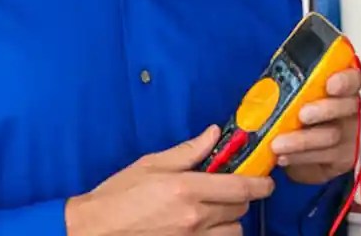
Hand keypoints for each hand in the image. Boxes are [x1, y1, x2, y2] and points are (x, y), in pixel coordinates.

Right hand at [65, 125, 275, 235]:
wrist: (94, 230)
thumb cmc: (118, 196)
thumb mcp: (152, 164)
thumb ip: (188, 151)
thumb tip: (214, 134)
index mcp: (188, 189)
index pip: (240, 188)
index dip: (260, 184)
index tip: (266, 181)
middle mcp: (194, 218)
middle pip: (240, 210)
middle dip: (241, 199)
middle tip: (229, 191)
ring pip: (234, 233)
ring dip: (230, 222)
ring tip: (215, 213)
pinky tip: (204, 229)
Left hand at [271, 67, 360, 184]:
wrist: (298, 149)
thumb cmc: (295, 111)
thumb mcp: (291, 94)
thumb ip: (289, 86)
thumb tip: (270, 84)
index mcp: (341, 85)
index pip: (352, 78)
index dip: (345, 80)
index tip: (331, 85)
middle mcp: (351, 109)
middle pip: (347, 106)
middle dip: (324, 109)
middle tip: (302, 115)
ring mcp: (350, 136)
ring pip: (332, 136)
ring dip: (303, 140)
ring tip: (278, 144)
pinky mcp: (342, 160)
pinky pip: (322, 158)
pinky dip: (300, 157)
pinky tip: (283, 156)